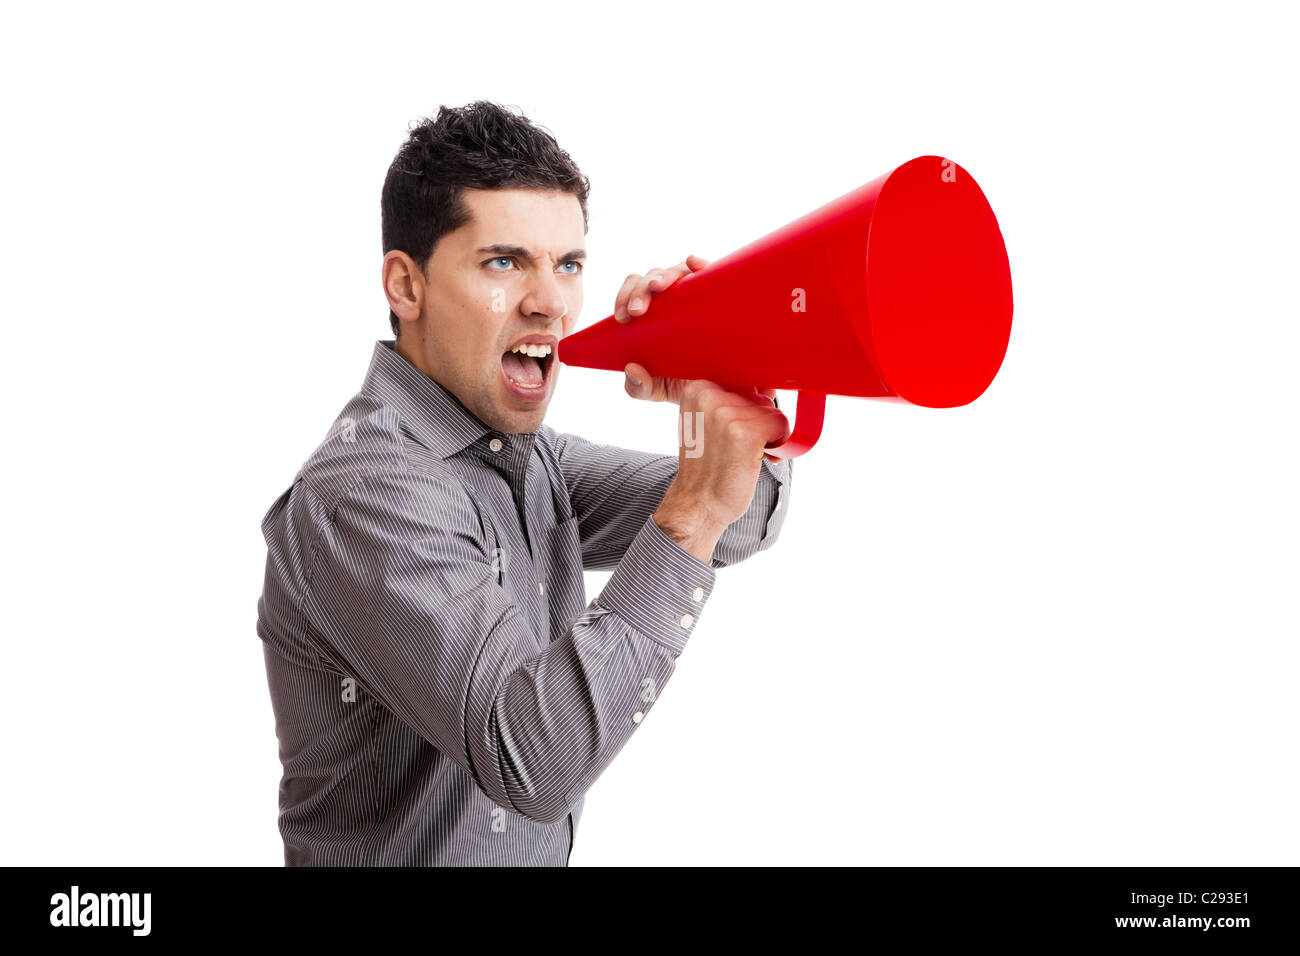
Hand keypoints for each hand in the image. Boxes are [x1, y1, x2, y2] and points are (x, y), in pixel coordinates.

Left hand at [617, 254, 781, 461]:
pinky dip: (698, 263)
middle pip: (650, 280)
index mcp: (652, 317)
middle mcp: (672, 301)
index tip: (621, 316)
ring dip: (663, 275)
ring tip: (658, 288)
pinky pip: (709, 272)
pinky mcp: (719, 297)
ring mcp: (696, 297)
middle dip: (638, 290)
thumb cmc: (685, 382)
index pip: (634, 292)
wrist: (721, 391)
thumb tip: (632, 369)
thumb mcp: (655, 389)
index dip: (624, 297)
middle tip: (637, 311)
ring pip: (674, 272)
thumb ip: (637, 387)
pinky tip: (693, 265)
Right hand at [651, 378, 789, 561]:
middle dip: (756, 421)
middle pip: (759, 395)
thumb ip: (731, 399)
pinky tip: (754, 459)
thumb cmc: (708, 464)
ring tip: (742, 453)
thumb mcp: (708, 421)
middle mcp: (708, 395)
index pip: (743, 379)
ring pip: (771, 411)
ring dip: (765, 435)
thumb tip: (770, 386)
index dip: (746, 406)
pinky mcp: (745, 432)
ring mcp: (726, 413)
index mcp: (696, 388)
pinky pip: (781, 425)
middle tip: (736, 446)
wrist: (698, 503)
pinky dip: (776, 445)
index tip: (732, 429)